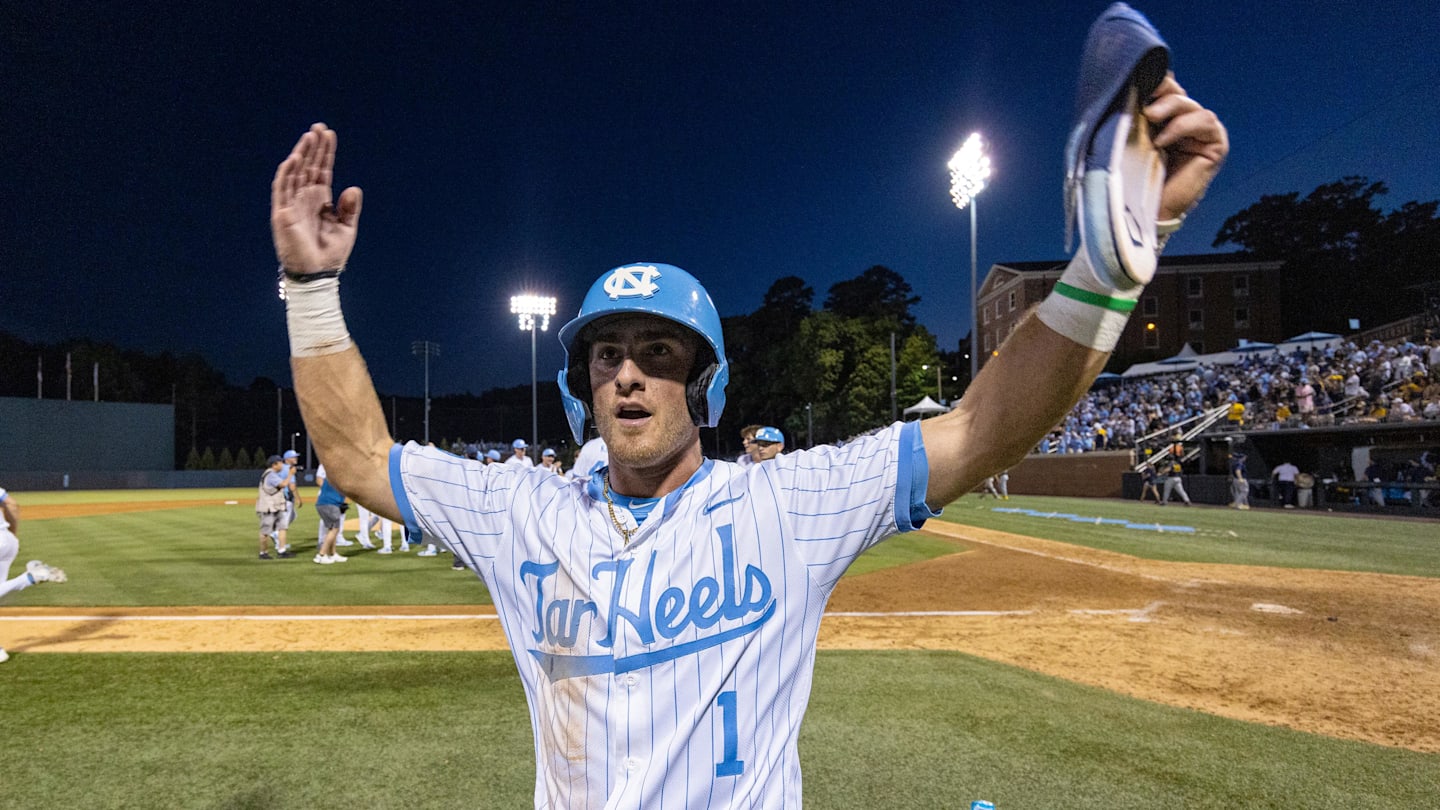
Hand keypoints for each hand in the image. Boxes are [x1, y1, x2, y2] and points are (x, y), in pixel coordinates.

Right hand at [271, 123, 362, 273]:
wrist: (317, 274)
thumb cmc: (330, 254)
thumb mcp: (346, 228)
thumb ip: (350, 208)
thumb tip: (353, 187)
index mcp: (320, 200)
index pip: (321, 170)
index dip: (325, 153)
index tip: (330, 134)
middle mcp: (304, 198)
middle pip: (308, 166)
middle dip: (313, 147)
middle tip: (319, 127)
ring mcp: (292, 204)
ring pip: (295, 173)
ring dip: (301, 154)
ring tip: (309, 136)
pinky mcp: (282, 213)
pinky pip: (282, 188)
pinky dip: (287, 173)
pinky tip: (295, 158)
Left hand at [1145, 75, 1228, 220]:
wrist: (1146, 209)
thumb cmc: (1134, 176)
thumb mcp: (1131, 137)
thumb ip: (1134, 113)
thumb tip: (1131, 81)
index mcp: (1164, 118)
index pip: (1163, 89)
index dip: (1153, 81)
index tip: (1135, 79)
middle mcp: (1185, 121)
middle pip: (1176, 93)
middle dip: (1160, 90)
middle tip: (1143, 98)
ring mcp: (1202, 132)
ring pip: (1189, 105)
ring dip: (1170, 106)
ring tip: (1150, 117)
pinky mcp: (1215, 143)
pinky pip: (1204, 121)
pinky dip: (1182, 126)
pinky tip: (1162, 140)